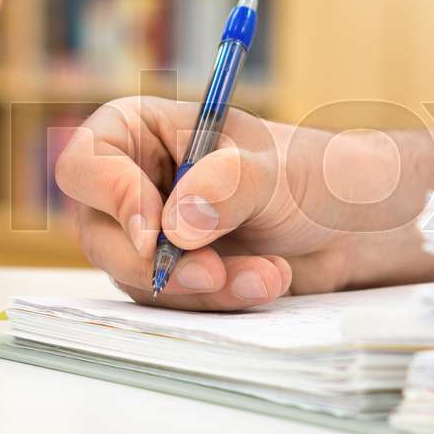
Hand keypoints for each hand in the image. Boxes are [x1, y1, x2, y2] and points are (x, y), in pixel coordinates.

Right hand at [54, 97, 431, 309]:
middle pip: (98, 233)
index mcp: (137, 131)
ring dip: (202, 286)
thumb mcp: (273, 169)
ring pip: (136, 277)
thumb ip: (225, 187)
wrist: (348, 224)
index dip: (109, 198)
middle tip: (212, 273)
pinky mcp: (171, 277)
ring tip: (268, 273)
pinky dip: (219, 300)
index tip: (153, 232)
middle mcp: (131, 182)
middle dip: (155, 262)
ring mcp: (147, 235)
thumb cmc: (307, 171)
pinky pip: (172, 302)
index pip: (85, 163)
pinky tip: (267, 280)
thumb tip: (176, 226)